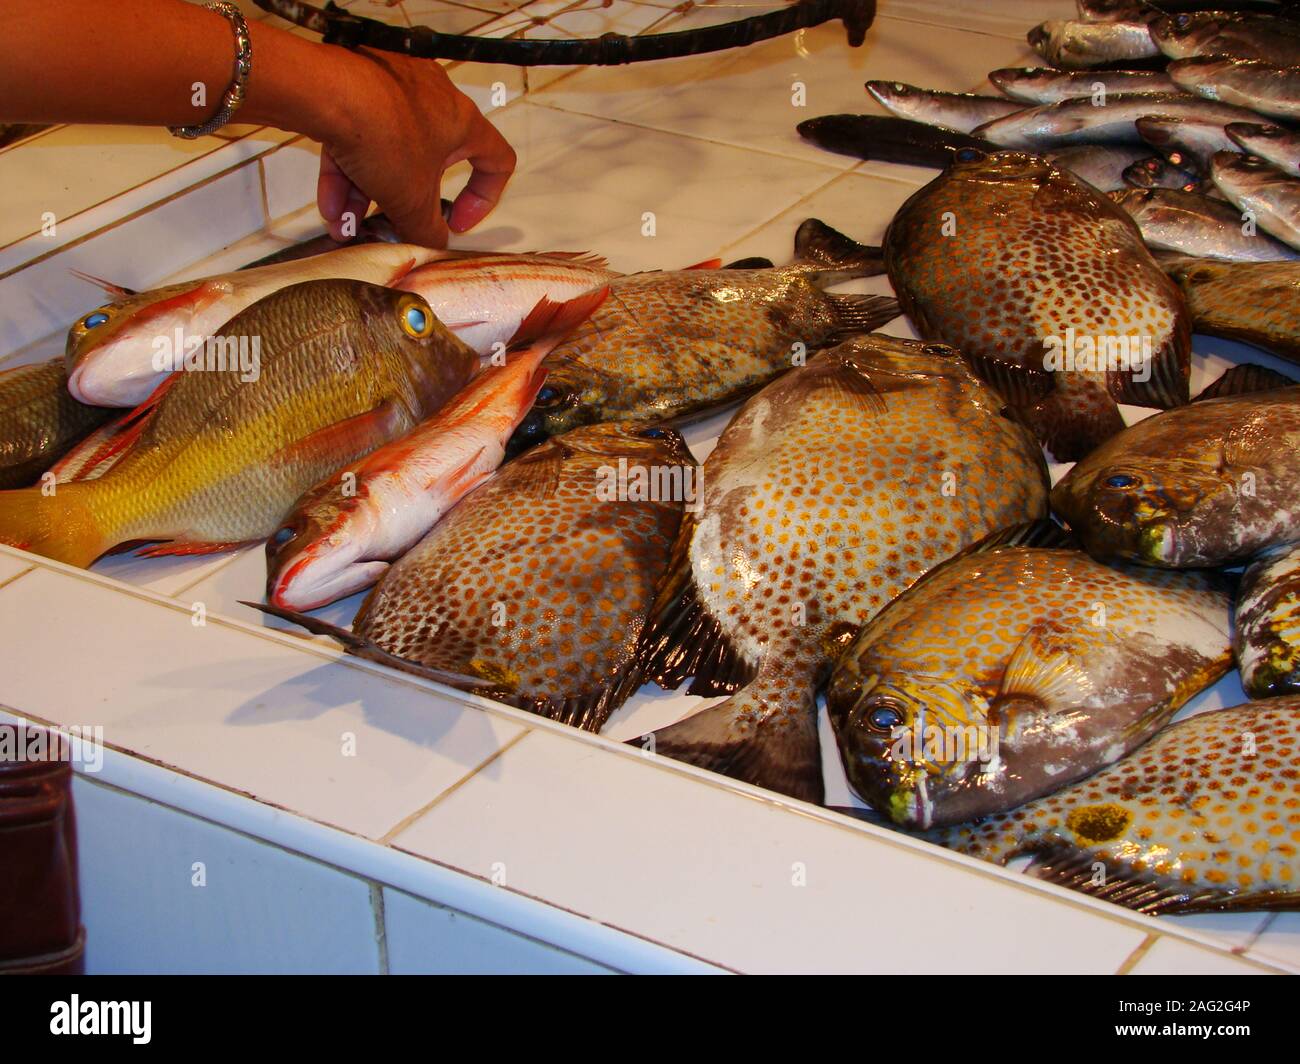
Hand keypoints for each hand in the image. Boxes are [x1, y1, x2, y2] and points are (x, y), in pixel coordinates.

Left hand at [312, 48, 515, 247]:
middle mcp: (431, 100)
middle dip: (407, 203)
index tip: (456, 223)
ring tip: (347, 227)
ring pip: (387, 154)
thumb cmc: (386, 137)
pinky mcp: (354, 90)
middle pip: (429, 163)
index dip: (483, 199)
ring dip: (367, 196)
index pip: (496, 161)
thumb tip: (432, 241)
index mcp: (462, 121)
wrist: (325, 92)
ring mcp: (391, 91)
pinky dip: (346, 175)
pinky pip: (356, 139)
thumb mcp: (412, 201)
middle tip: (393, 227)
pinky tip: (331, 209)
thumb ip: (427, 229)